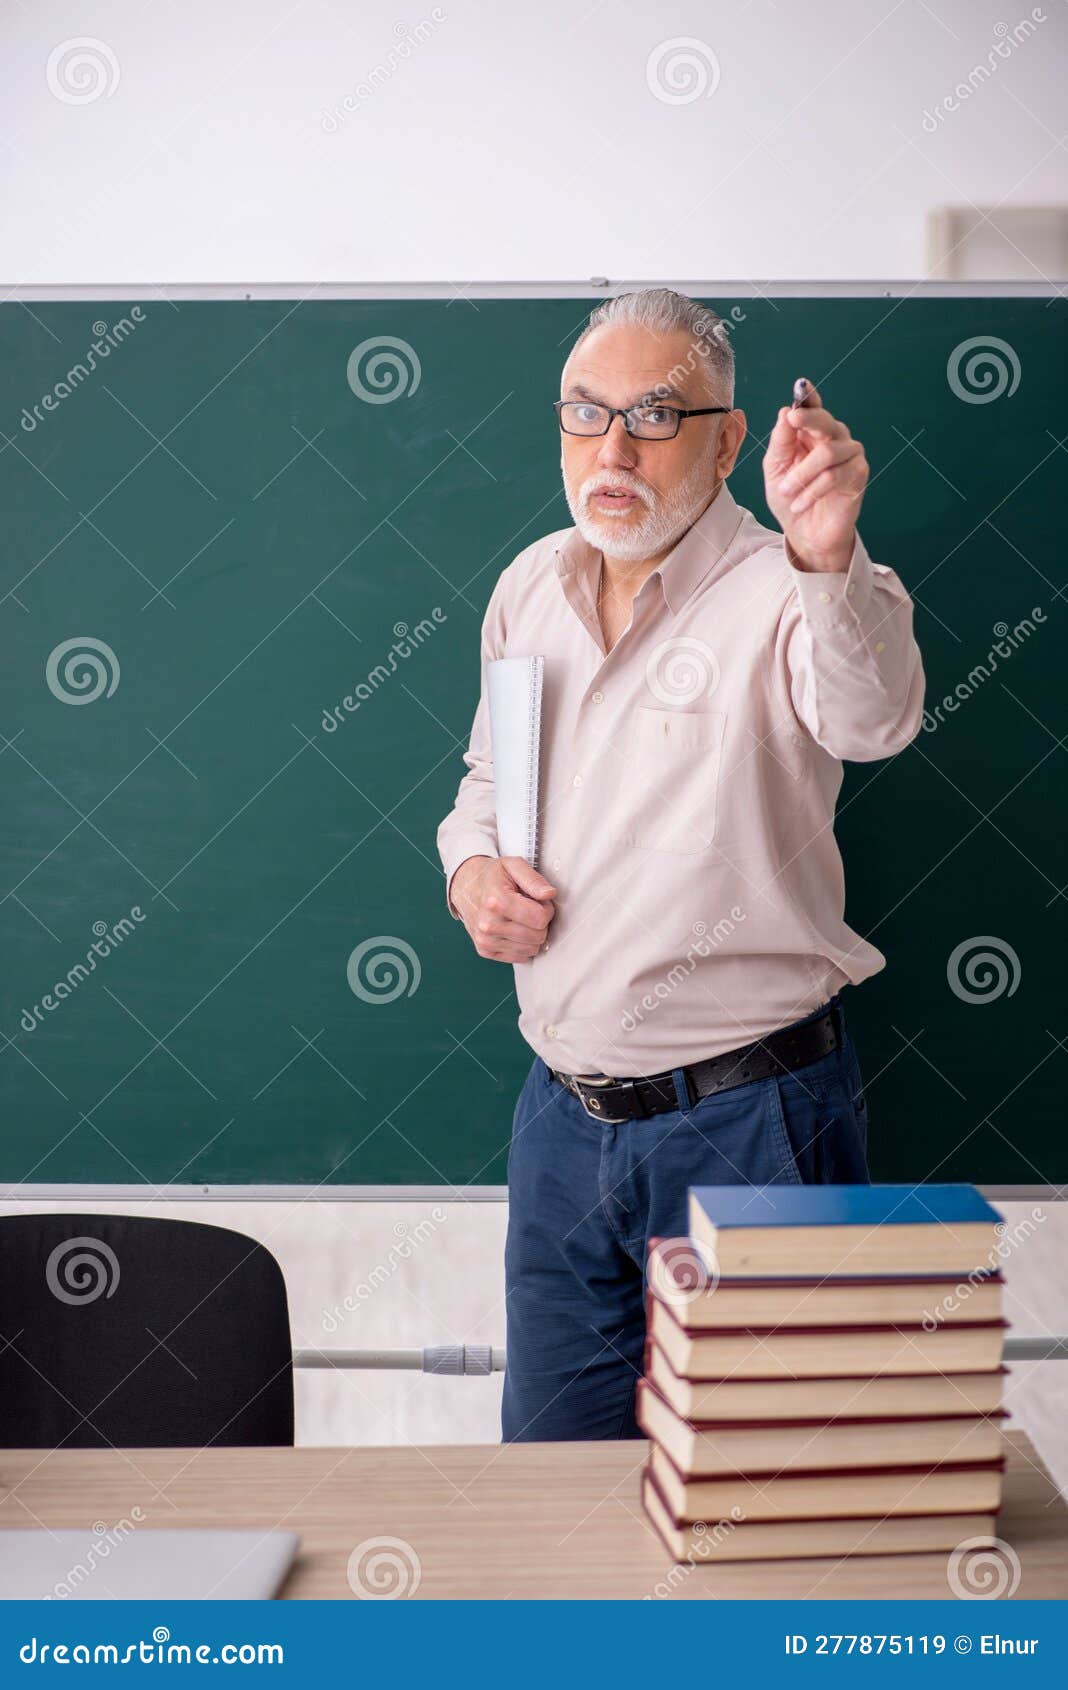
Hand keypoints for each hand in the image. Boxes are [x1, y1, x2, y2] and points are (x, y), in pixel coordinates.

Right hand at [450, 856, 556, 962]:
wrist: (464, 886)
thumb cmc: (491, 876)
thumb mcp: (513, 866)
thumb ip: (534, 879)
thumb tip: (549, 894)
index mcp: (497, 901)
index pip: (540, 919)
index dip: (546, 909)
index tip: (538, 901)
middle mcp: (488, 924)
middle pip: (537, 937)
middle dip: (540, 923)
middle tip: (530, 909)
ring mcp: (485, 940)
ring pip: (531, 950)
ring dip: (531, 935)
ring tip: (521, 918)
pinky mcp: (485, 950)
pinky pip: (520, 957)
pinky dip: (522, 945)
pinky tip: (514, 929)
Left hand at [763, 379, 868, 572]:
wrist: (804, 533)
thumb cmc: (790, 498)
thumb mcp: (775, 469)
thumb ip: (781, 441)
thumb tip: (786, 411)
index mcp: (811, 433)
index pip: (813, 408)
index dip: (809, 396)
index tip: (802, 385)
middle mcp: (834, 437)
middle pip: (825, 420)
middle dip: (808, 419)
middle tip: (793, 421)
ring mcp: (850, 454)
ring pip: (827, 453)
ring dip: (801, 475)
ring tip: (787, 492)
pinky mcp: (858, 475)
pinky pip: (834, 476)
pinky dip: (812, 490)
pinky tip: (800, 502)